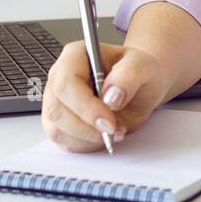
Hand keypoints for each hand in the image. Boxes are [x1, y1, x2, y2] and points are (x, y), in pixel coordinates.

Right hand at [41, 41, 171, 151]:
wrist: (139, 89)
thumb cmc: (138, 73)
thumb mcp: (144, 66)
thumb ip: (130, 75)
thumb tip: (111, 96)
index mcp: (75, 56)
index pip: (67, 83)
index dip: (85, 106)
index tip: (108, 122)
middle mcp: (59, 78)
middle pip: (56, 109)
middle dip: (85, 127)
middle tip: (113, 130)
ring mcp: (57, 101)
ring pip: (56, 129)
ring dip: (87, 138)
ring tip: (113, 131)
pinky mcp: (59, 123)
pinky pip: (63, 142)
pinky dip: (86, 145)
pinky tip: (104, 136)